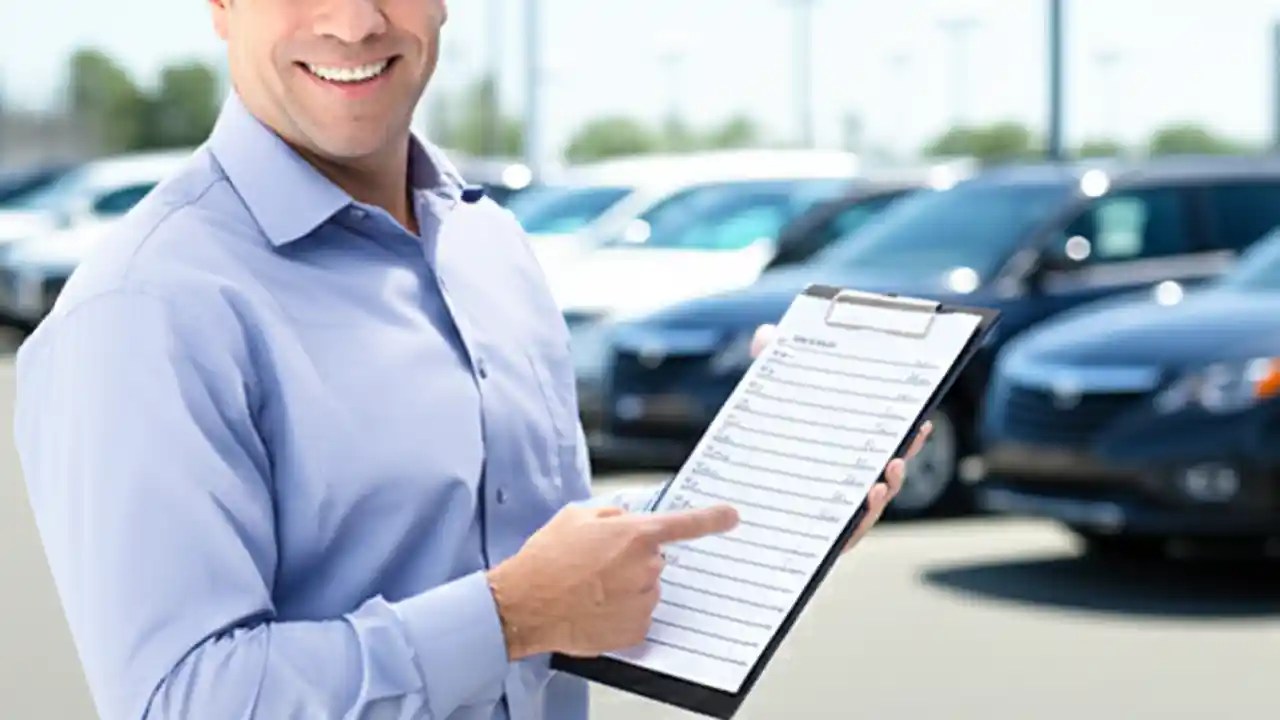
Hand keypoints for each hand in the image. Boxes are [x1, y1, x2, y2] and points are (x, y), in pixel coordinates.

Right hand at [487, 503, 738, 659]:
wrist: (525, 604)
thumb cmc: (546, 560)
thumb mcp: (575, 517)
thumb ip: (610, 515)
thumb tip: (623, 521)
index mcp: (635, 535)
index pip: (685, 525)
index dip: (712, 519)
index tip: (731, 517)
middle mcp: (645, 568)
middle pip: (654, 560)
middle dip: (632, 560)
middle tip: (597, 564)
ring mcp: (642, 601)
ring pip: (646, 589)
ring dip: (626, 588)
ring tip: (589, 588)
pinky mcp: (634, 629)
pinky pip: (637, 616)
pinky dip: (620, 613)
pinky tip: (594, 608)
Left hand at [750, 324, 931, 553]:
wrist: (716, 506)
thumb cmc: (748, 451)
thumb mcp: (758, 406)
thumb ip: (766, 368)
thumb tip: (767, 333)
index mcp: (835, 459)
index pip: (878, 446)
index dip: (904, 436)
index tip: (920, 418)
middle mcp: (840, 490)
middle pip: (883, 475)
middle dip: (905, 454)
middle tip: (914, 433)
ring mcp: (830, 517)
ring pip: (871, 506)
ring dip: (888, 487)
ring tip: (890, 467)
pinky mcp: (815, 542)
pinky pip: (845, 535)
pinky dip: (861, 518)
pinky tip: (866, 496)